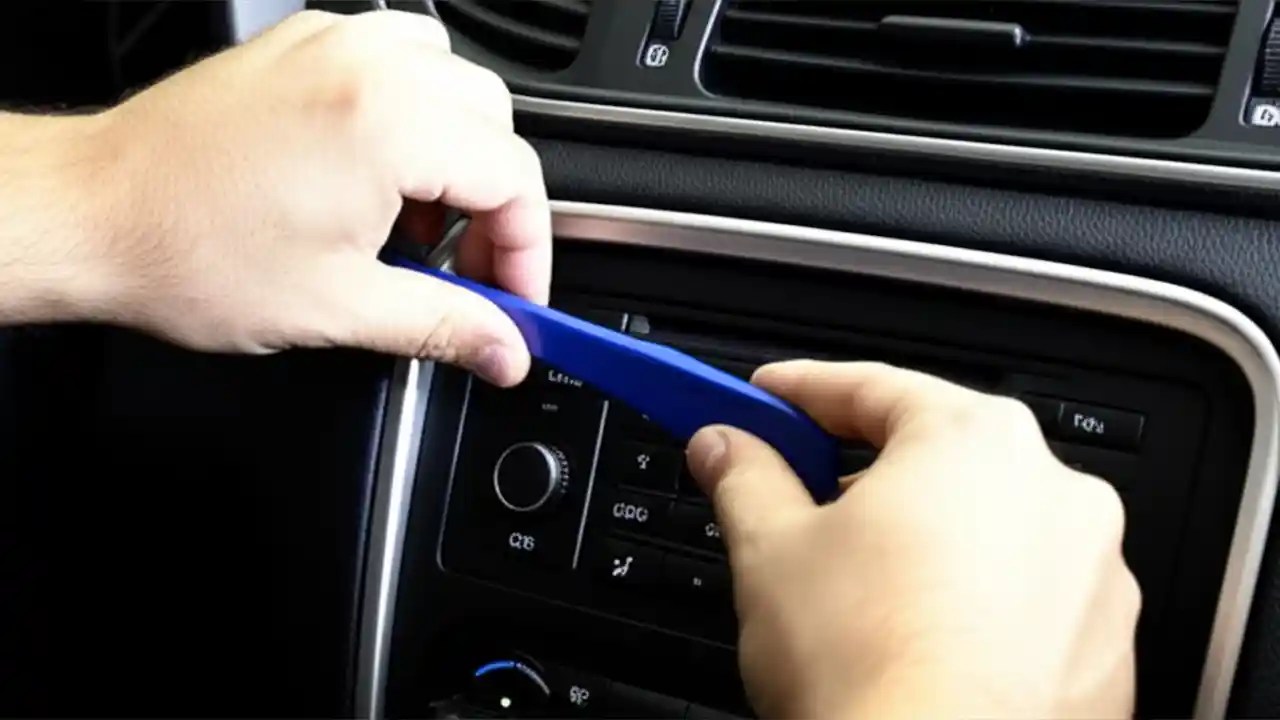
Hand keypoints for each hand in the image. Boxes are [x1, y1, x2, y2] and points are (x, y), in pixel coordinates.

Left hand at [81, 10, 549, 383]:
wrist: (91, 214)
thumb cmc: (185, 249)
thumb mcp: (336, 308)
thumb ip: (444, 327)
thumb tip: (504, 349)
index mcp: (387, 126)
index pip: (514, 179)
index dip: (529, 252)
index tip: (516, 299)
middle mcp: (366, 68)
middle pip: (496, 126)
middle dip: (496, 207)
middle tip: (469, 272)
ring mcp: (332, 47)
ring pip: (453, 82)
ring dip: (459, 153)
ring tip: (418, 221)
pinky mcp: (301, 48)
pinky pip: (395, 57)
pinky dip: (411, 112)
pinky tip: (380, 170)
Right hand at [686, 361, 1139, 718]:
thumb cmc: (869, 670)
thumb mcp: (771, 552)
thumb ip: (746, 477)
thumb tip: (727, 448)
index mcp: (972, 443)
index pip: (871, 388)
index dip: (802, 390)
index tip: (767, 400)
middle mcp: (1052, 492)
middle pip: (936, 453)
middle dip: (862, 469)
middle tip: (798, 492)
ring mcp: (1092, 571)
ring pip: (987, 525)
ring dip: (925, 537)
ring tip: (859, 586)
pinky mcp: (1104, 643)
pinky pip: (1028, 593)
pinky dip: (976, 599)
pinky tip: (921, 636)